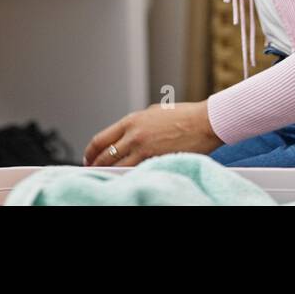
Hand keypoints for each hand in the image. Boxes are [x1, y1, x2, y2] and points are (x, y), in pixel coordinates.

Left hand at [84, 101, 222, 166]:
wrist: (206, 121)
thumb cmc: (184, 116)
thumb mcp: (153, 113)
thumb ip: (136, 125)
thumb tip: (124, 138)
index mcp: (132, 121)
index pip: (101, 140)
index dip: (90, 152)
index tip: (88, 158)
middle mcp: (134, 135)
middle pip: (105, 157)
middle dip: (96, 166)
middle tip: (93, 172)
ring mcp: (145, 150)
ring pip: (118, 168)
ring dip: (110, 174)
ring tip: (108, 179)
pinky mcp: (157, 161)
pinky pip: (137, 173)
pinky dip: (129, 177)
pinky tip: (128, 180)